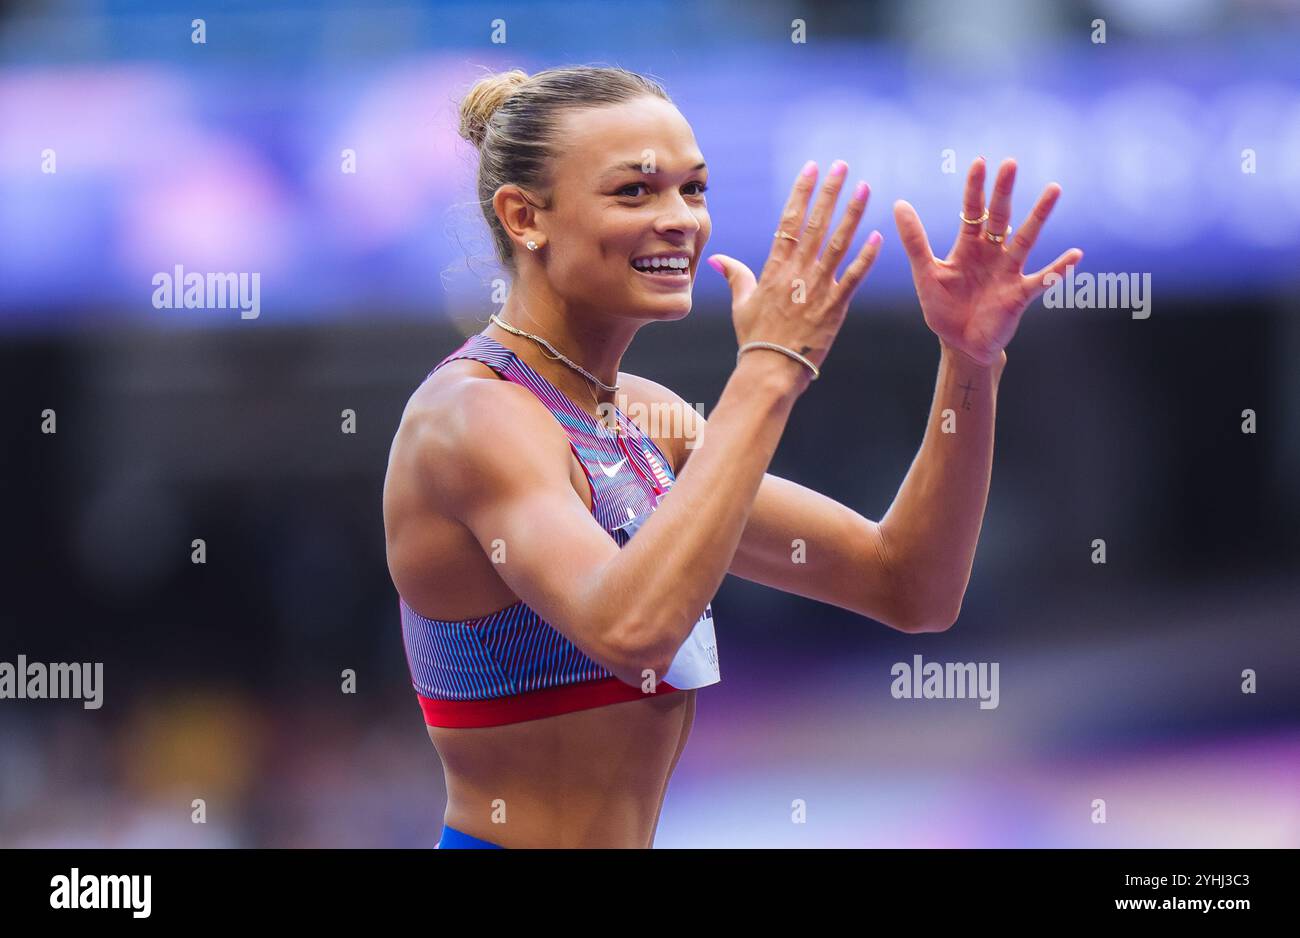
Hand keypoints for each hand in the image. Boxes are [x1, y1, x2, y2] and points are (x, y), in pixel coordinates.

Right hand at [708, 159, 882, 385]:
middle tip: (842, 166)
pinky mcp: (835, 307)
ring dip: (852, 215)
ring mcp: (817, 289)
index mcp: (774, 269)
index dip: (801, 192)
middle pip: (814, 224)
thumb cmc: (755, 339)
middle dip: (829, 193)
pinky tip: (878, 236)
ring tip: (864, 189)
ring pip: (837, 244)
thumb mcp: (742, 304)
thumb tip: (716, 259)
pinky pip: (853, 277)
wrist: (771, 369)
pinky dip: (865, 257)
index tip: (811, 168)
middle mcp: (796, 273)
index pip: (788, 221)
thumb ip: (735, 276)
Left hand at [893, 157, 1082, 365]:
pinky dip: (1058, 269)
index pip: (972, 210)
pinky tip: (1075, 255)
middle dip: (1003, 191)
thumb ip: (915, 240)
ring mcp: (1008, 272)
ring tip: (1053, 189)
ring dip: (1039, 215)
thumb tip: (899, 203)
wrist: (960, 344)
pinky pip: (1042, 279)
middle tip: (1010, 163)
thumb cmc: (944, 308)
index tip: (980, 162)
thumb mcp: (926, 272)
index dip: (975, 188)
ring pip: (1026, 239)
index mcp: (968, 246)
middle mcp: (992, 253)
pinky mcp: (1020, 295)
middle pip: (999, 216)